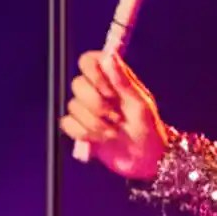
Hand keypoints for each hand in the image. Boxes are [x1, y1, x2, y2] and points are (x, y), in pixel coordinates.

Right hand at [61, 50, 168, 180]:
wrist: (144, 159)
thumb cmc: (148, 128)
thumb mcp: (139, 103)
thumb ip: (123, 80)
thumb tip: (109, 55)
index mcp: (113, 79)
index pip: (88, 61)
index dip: (93, 73)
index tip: (109, 91)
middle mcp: (97, 91)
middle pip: (77, 84)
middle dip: (96, 104)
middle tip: (117, 117)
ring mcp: (87, 110)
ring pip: (72, 106)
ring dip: (94, 122)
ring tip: (113, 131)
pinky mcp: (80, 128)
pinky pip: (67, 124)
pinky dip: (84, 133)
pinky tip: (100, 139)